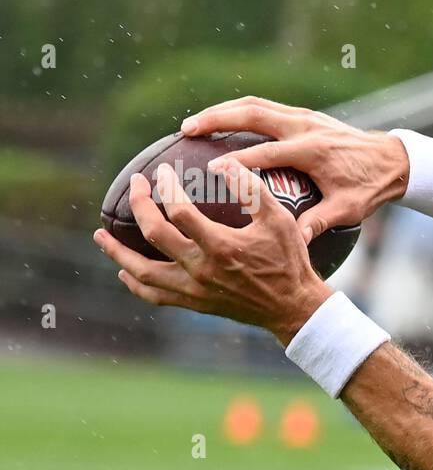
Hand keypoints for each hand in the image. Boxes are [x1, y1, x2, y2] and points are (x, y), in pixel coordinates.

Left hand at [92, 161, 333, 344]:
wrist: (293, 307)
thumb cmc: (289, 261)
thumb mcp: (280, 219)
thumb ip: (251, 189)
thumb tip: (223, 163)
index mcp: (221, 246)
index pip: (179, 211)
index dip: (167, 187)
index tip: (166, 171)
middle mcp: (201, 269)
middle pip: (155, 234)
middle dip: (140, 205)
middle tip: (136, 186)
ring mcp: (195, 289)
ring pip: (143, 272)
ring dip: (118, 254)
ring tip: (102, 237)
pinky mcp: (195, 303)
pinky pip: (155, 295)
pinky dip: (135, 284)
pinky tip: (125, 272)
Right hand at [180, 96, 410, 242]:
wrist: (394, 161)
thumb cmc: (370, 188)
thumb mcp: (347, 210)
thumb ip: (317, 223)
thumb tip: (291, 244)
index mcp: (313, 151)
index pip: (267, 153)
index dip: (238, 160)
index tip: (210, 169)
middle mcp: (306, 127)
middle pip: (253, 114)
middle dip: (217, 119)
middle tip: (186, 130)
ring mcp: (306, 117)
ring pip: (256, 105)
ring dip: (223, 111)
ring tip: (193, 123)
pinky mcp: (306, 115)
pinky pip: (266, 107)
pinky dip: (240, 111)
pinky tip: (220, 122)